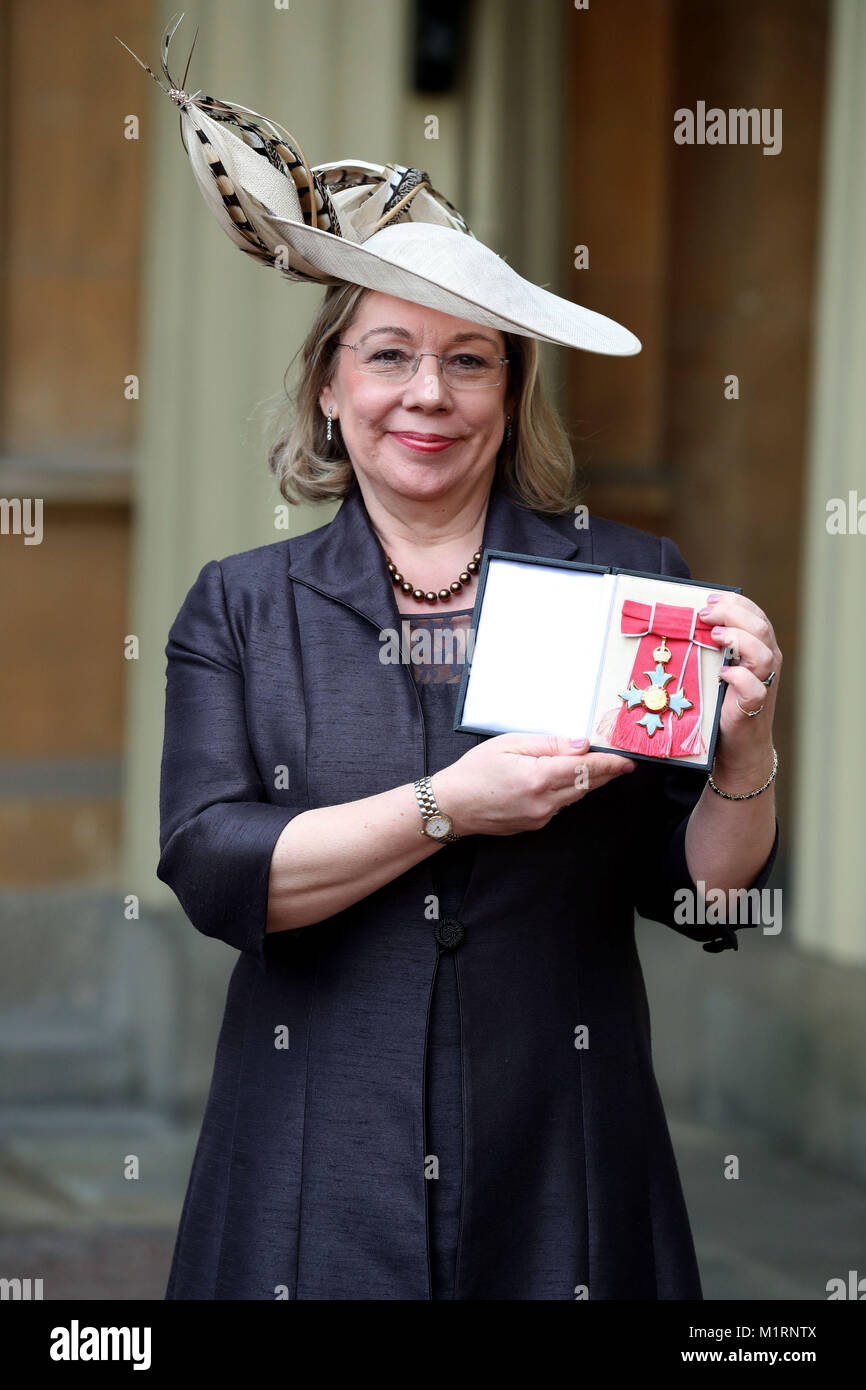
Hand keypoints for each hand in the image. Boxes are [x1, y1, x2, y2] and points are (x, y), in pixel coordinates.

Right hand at [431, 732, 635, 836]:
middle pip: (586, 785)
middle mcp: (544, 802)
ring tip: (602, 769)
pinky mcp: (535, 824)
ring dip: (589, 783)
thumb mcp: (509, 745)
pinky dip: (568, 792)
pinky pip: (560, 805)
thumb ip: (548, 744)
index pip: (585, 768)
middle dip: (607, 774)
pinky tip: (567, 781)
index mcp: (539, 778)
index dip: (609, 763)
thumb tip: (580, 745)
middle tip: (625, 764)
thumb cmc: (475, 771)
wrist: (453, 806)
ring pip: (575, 797)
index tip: (627, 760)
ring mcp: (540, 817)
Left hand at [700, 590, 781, 778]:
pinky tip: (721, 673)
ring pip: (763, 652)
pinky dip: (738, 676)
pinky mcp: (754, 706)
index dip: (734, 602)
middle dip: (731, 614)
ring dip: (737, 639)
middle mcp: (767, 662)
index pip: (755, 614)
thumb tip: (687, 622)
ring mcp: (764, 683)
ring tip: (713, 638)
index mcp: (760, 647)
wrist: (738, 745)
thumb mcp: (720, 667)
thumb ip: (714, 646)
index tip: (708, 598)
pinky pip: (754, 687)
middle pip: (760, 626)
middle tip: (704, 615)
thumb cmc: (723, 703)